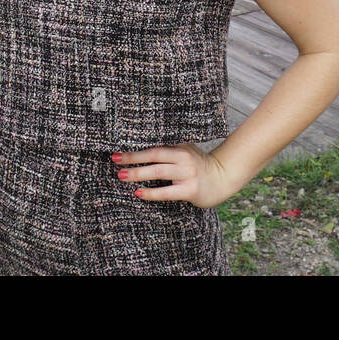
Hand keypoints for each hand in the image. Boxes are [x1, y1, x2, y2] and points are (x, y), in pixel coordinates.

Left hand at [112, 143, 239, 207]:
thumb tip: (140, 150)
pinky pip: (167, 192)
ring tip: (122, 176)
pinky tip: (139, 193)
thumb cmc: (199, 166)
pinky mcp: (190, 189)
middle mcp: (183, 157)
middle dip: (132, 158)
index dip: (135, 149)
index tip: (117, 151)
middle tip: (115, 160)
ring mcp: (187, 173)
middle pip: (154, 155)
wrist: (223, 178)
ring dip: (138, 174)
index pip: (154, 146)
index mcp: (180, 147)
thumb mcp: (186, 151)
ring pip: (158, 172)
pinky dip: (152, 192)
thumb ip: (169, 150)